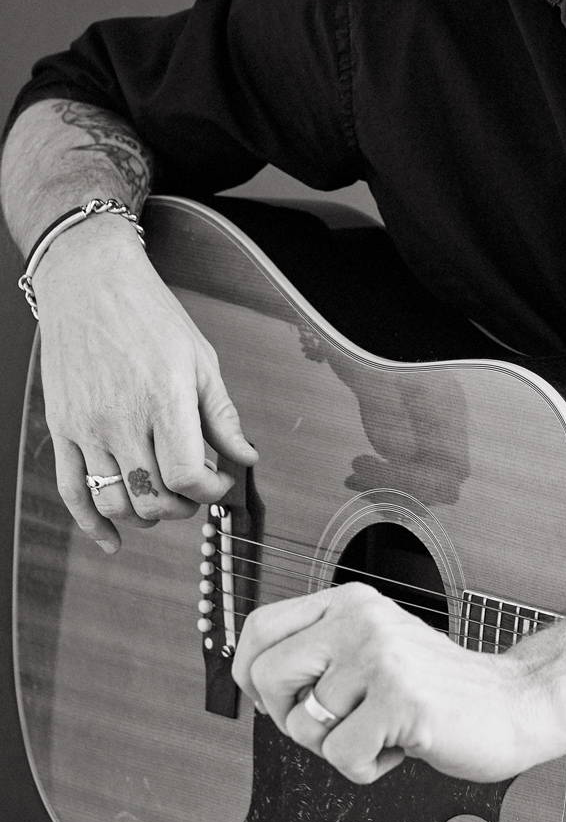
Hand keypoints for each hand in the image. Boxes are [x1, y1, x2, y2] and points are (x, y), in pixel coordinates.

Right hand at [33, 212, 256, 552]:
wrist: (90, 283)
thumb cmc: (149, 314)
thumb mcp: (201, 359)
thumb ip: (222, 416)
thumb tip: (247, 458)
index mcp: (163, 399)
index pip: (187, 476)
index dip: (210, 490)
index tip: (221, 481)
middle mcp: (120, 419)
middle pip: (152, 497)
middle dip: (183, 505)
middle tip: (196, 489)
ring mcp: (86, 427)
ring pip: (116, 502)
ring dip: (146, 515)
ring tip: (164, 499)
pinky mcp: (62, 429)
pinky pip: (72, 492)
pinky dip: (92, 524)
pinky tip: (112, 538)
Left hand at [232, 582, 545, 784]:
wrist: (511, 702)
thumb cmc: (438, 686)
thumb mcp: (374, 646)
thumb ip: (322, 649)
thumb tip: (253, 675)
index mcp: (350, 601)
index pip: (260, 628)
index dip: (251, 674)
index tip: (276, 699)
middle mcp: (360, 618)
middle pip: (267, 677)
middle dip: (290, 717)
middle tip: (336, 722)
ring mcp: (380, 655)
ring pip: (304, 725)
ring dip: (340, 745)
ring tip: (382, 726)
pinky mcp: (399, 697)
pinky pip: (342, 756)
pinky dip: (368, 766)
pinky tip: (399, 743)